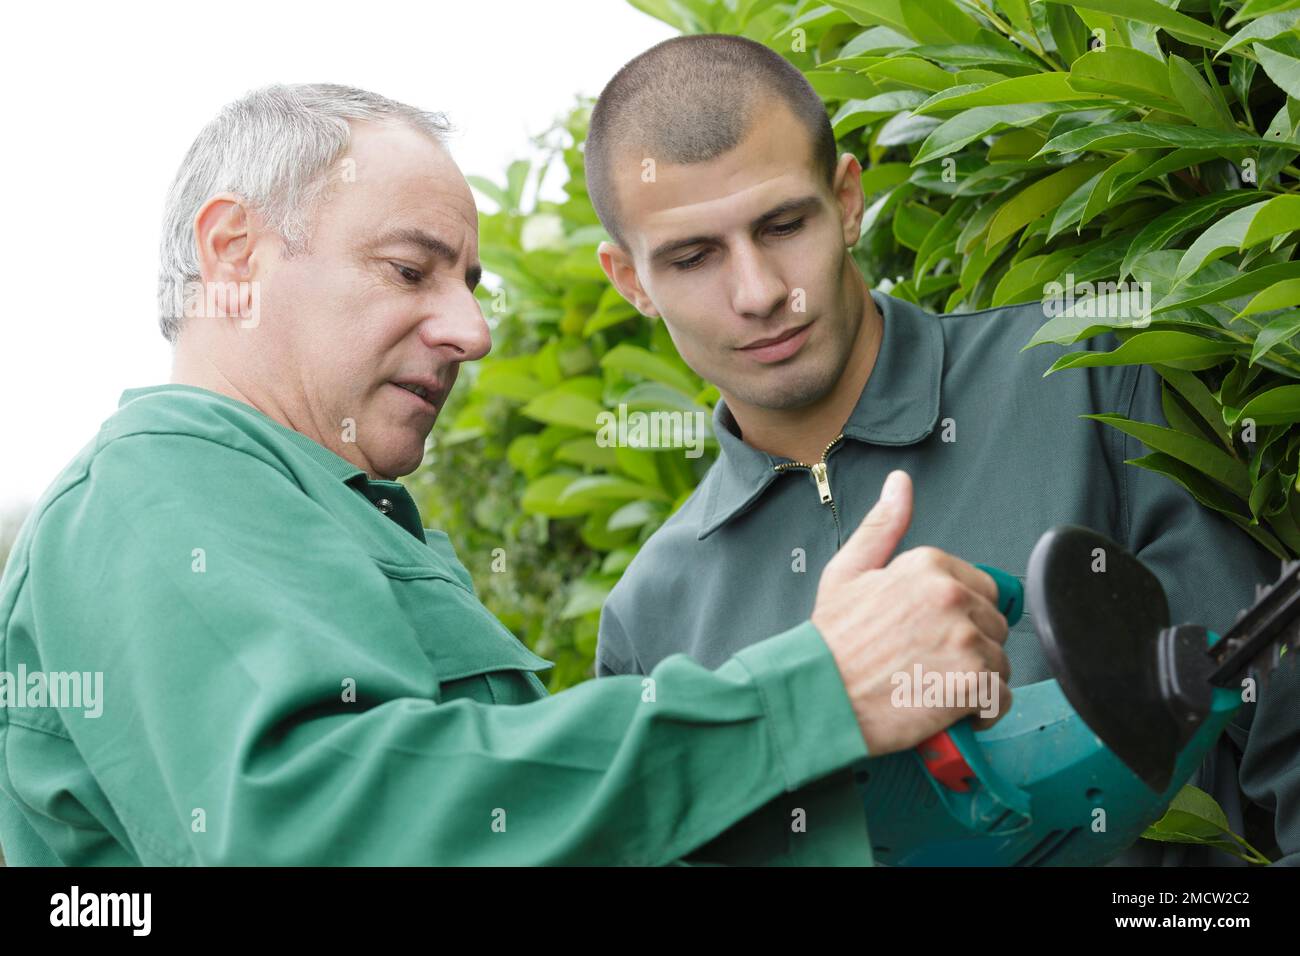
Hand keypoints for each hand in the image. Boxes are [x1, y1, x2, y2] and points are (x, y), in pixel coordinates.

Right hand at [811, 470, 1011, 754]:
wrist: (818, 698)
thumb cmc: (831, 643)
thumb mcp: (847, 572)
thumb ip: (883, 526)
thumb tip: (900, 484)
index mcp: (929, 565)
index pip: (980, 590)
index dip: (956, 618)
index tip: (927, 635)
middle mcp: (953, 596)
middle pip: (994, 626)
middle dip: (968, 649)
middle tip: (925, 664)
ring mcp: (966, 639)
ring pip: (1000, 663)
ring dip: (974, 682)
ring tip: (931, 687)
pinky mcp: (973, 682)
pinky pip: (1000, 699)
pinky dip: (978, 712)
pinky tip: (944, 709)